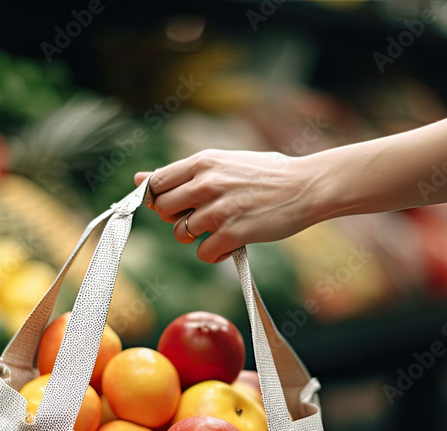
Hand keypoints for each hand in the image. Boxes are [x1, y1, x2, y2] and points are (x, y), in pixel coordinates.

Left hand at [134, 149, 324, 262]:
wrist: (307, 187)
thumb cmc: (268, 175)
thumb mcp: (224, 163)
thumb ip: (183, 172)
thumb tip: (139, 179)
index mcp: (203, 162)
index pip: (157, 183)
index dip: (159, 199)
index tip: (173, 206)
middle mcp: (206, 183)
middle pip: (165, 211)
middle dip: (178, 218)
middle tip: (204, 217)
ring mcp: (218, 209)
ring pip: (182, 234)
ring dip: (198, 237)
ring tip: (222, 228)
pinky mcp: (232, 233)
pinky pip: (203, 254)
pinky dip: (215, 254)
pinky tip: (231, 244)